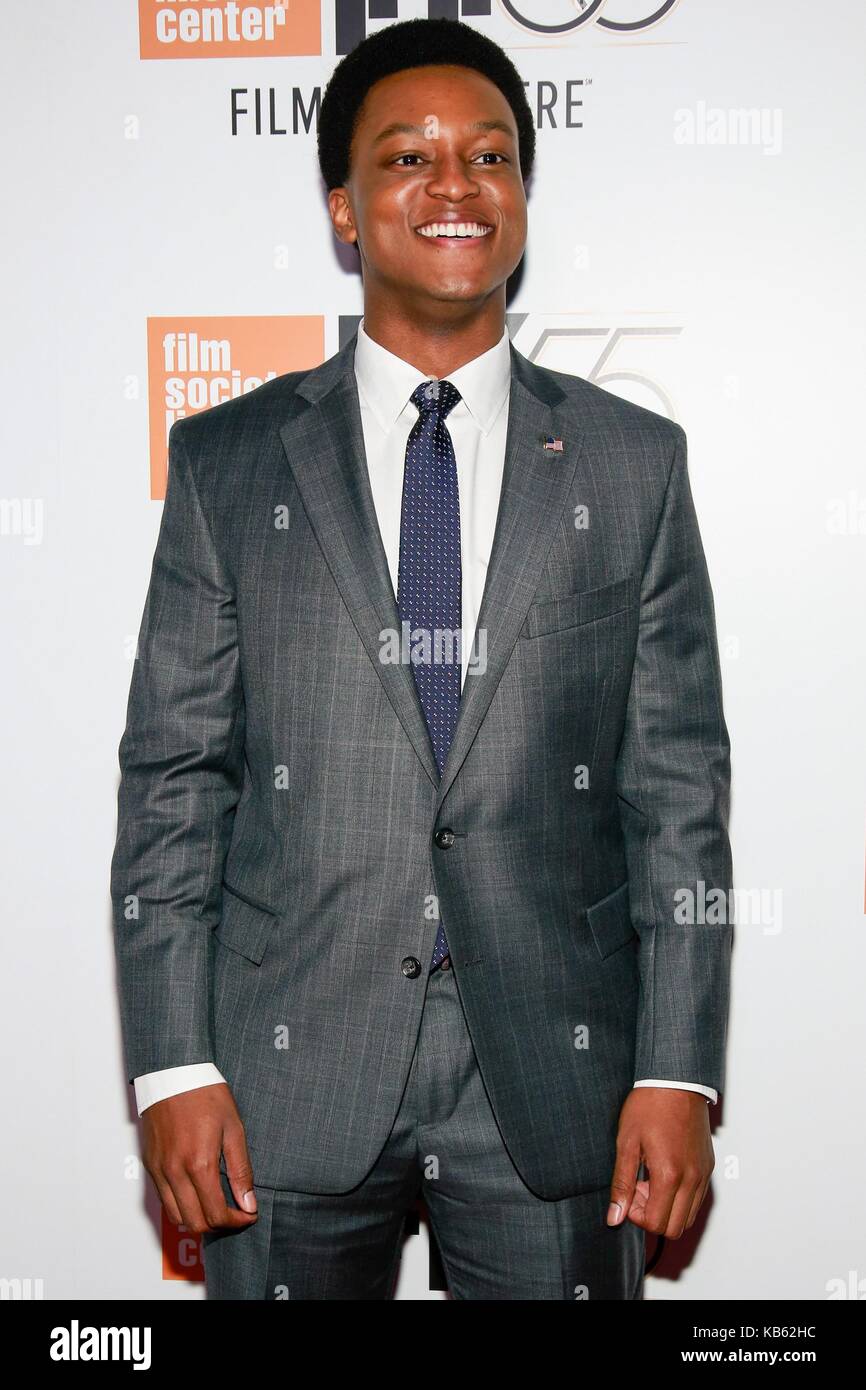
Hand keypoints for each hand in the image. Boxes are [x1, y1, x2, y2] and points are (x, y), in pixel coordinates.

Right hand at [141, 1083, 257, 1234]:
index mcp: (198, 1164)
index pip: (216, 1214)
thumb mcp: (234, 1128)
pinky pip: (163, 1199)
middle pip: (195, 1223)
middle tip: (234, 1212)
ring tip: (216, 1203)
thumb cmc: (206, 1095)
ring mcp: (159, 1170)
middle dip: (218, 1224)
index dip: (236, 1221)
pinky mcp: (150, 1165)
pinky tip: (196, 1190)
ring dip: (198, 1218)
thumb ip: (240, 1170)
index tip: (248, 1214)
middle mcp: (174, 1172)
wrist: (173, 1073)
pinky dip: (181, 1205)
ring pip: (176, 1217)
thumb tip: (248, 1203)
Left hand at [607, 1087, 714, 1238]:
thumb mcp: (626, 1143)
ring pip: (688, 1217)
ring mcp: (703, 1174)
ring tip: (651, 1179)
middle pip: (675, 1228)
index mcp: (670, 1175)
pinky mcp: (708, 1167)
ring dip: (668, 1208)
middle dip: (652, 1216)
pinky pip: (697, 1199)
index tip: (628, 1193)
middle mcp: (692, 1179)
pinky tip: (665, 1173)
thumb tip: (614, 1217)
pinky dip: (680, 1198)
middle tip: (639, 1188)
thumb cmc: (649, 1106)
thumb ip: (621, 1184)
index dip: (636, 1216)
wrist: (675, 1081)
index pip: (655, 1224)